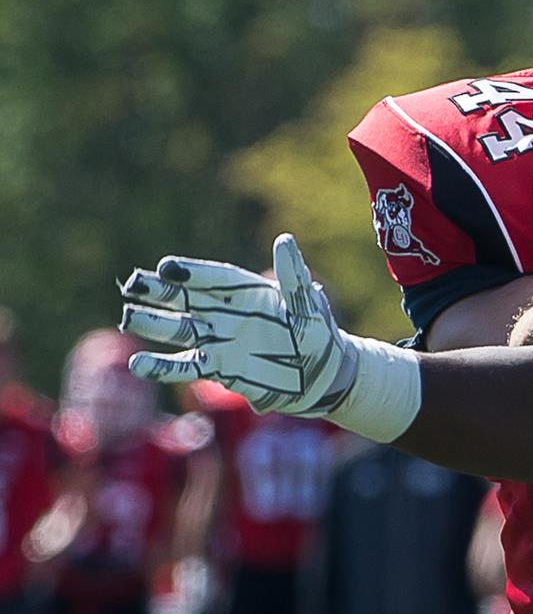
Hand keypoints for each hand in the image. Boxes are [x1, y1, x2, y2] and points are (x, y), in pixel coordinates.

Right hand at [120, 234, 357, 417]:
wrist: (323, 374)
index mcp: (247, 291)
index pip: (213, 278)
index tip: (167, 267)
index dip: (191, 273)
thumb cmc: (318, 332)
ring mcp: (219, 340)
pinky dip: (163, 366)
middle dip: (160, 292)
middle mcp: (227, 313)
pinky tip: (139, 365)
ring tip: (128, 318)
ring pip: (180, 330)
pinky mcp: (218, 368)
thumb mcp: (308, 304)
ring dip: (154, 324)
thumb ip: (294, 276)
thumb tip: (284, 239)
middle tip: (132, 284)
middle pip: (186, 299)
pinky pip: (186, 366)